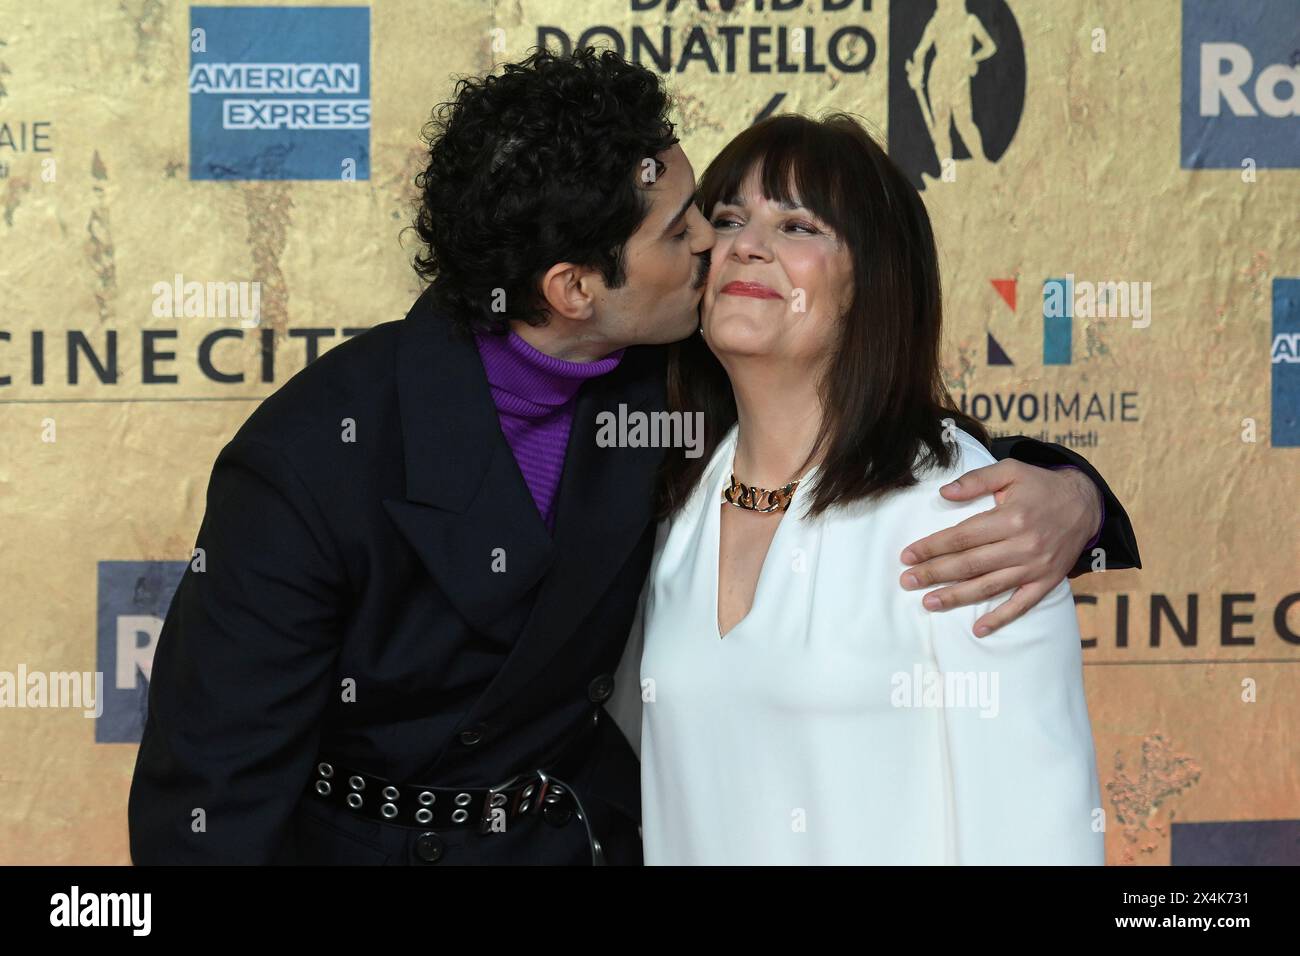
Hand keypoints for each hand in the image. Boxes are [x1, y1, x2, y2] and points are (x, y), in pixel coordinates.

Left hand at [898, 460, 1101, 636]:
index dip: (932, 547)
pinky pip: (1021, 605)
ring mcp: (1035, 567)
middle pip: (970, 564)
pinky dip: (1000, 619)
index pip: (962, 537)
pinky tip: (978, 630)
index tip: (907, 556)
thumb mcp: (1011, 471)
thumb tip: (943, 493)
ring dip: (956, 597)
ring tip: (928, 603)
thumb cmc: (1041, 486)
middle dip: (934, 573)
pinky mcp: (1046, 582)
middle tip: (907, 581)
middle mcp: (1023, 545)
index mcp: (1010, 518)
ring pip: (989, 586)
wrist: (1087, 505)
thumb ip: (976, 480)